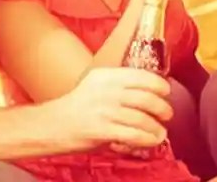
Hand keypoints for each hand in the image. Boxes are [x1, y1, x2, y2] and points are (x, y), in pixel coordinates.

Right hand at [48, 67, 172, 151]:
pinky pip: (134, 134)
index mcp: (107, 76)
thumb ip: (119, 85)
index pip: (143, 77)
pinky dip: (147, 139)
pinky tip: (151, 140)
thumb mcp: (96, 85)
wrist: (49, 126)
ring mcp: (105, 110)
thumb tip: (149, 92)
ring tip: (160, 132)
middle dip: (162, 108)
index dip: (160, 86)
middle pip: (147, 98)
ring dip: (156, 128)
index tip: (166, 92)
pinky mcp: (102, 130)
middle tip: (166, 114)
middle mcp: (108, 90)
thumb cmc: (75, 107)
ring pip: (143, 119)